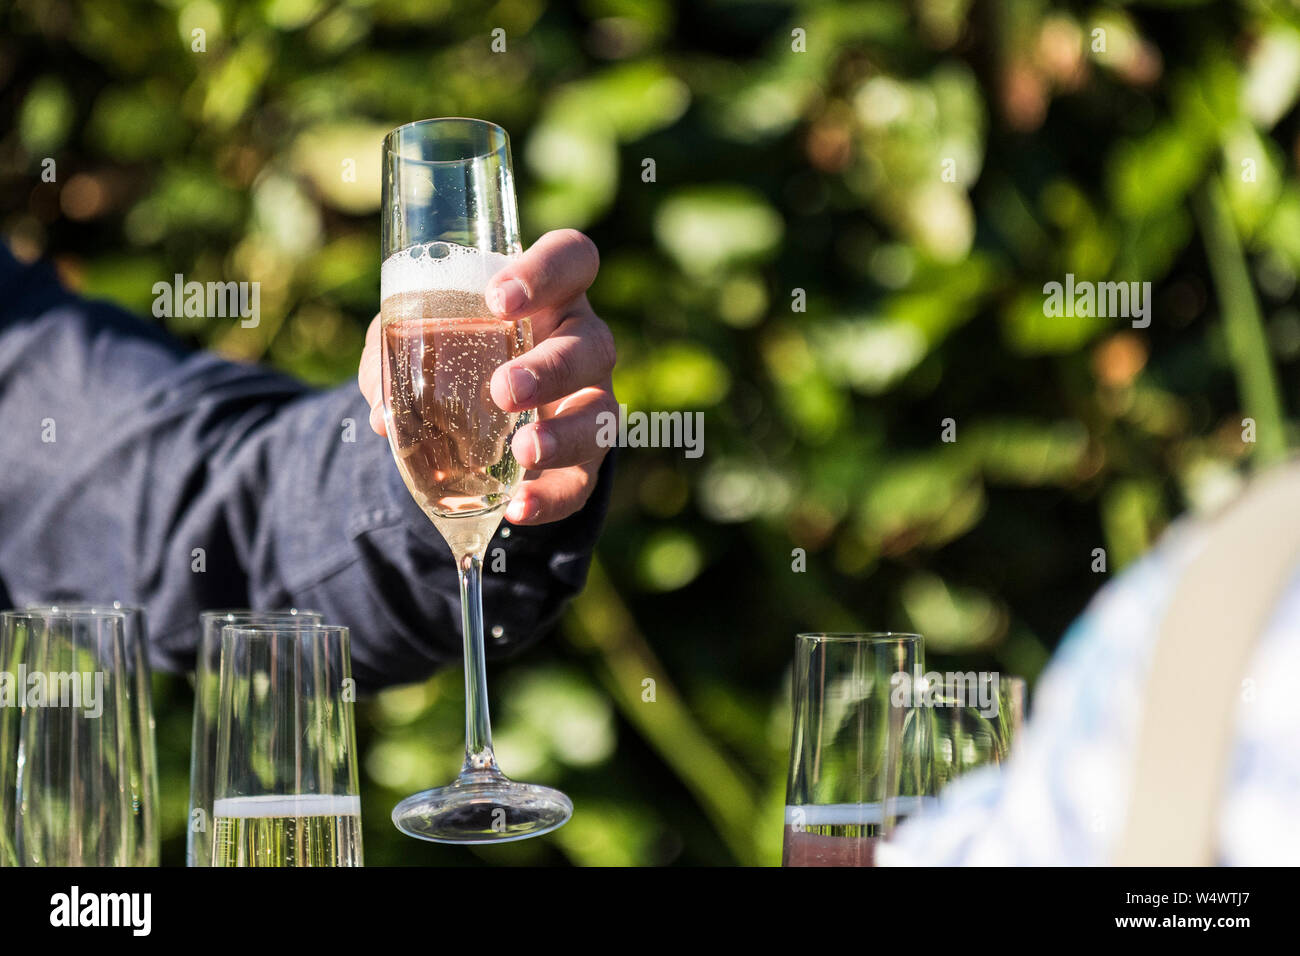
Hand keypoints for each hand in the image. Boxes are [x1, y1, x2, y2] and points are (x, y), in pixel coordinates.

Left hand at [359, 229, 616, 524]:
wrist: (470, 423)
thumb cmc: (450, 353)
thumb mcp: (415, 337)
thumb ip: (393, 357)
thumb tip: (382, 413)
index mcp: (549, 296)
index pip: (572, 260)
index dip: (547, 271)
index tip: (499, 299)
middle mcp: (580, 344)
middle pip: (593, 343)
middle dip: (551, 368)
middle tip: (503, 390)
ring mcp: (589, 404)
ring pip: (601, 415)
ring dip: (564, 435)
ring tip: (523, 451)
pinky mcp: (583, 463)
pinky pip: (581, 483)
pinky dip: (550, 499)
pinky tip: (517, 508)